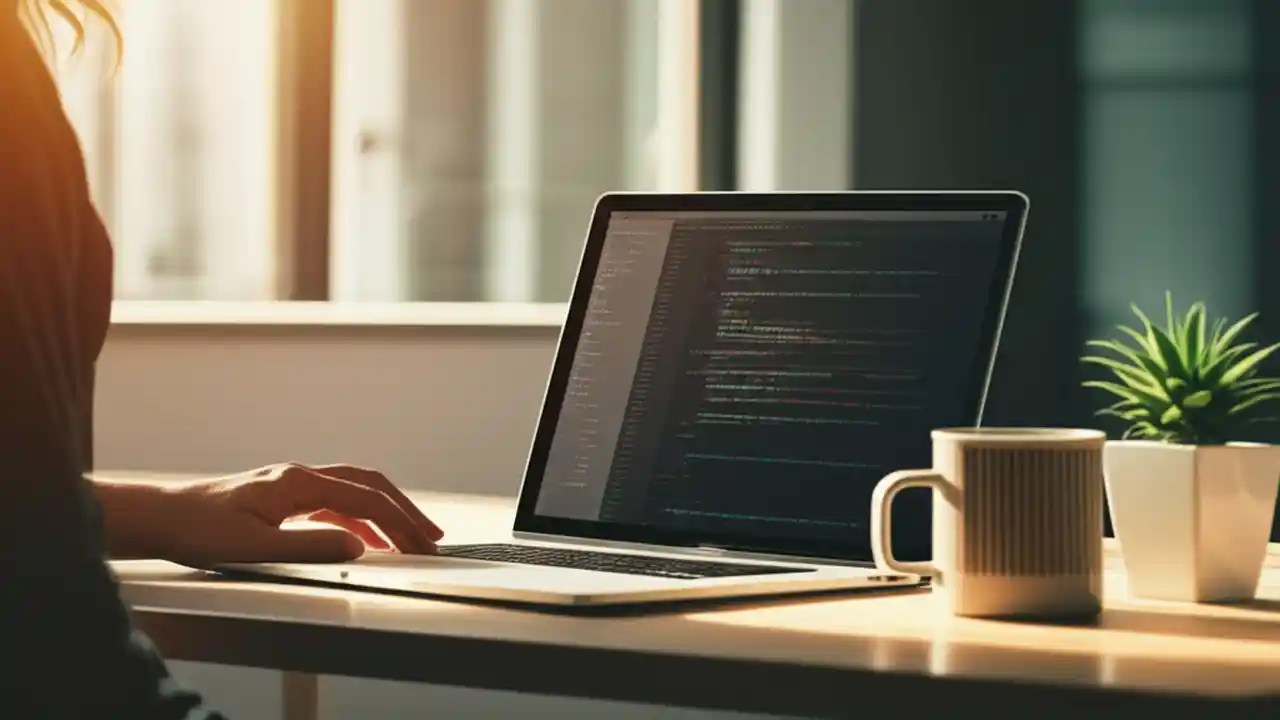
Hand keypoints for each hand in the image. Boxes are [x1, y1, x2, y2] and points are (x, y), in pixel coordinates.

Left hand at [130, 463, 442, 566]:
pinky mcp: (283, 498)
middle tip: (431, 535)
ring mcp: (292, 485)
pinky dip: (360, 519)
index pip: (364, 498)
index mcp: (297, 483)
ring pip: (354, 491)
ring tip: (410, 535)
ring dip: (386, 512)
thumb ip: (310, 547)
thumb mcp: (255, 547)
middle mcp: (299, 477)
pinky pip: (335, 503)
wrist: (160, 517)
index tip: (421, 542)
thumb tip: (359, 548)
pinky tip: (365, 540)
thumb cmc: (198, 530)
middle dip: (404, 510)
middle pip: (368, 485)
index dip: (398, 520)